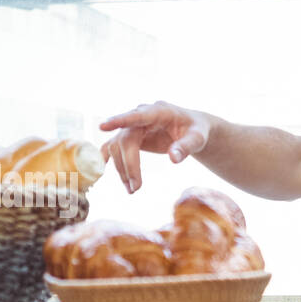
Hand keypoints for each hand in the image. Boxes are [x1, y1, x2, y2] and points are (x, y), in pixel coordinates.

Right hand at [98, 101, 212, 193]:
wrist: (192, 128)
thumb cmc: (196, 131)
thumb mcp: (197, 138)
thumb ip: (186, 147)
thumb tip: (173, 159)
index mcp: (158, 112)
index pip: (136, 116)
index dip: (120, 121)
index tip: (102, 127)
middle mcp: (141, 116)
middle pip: (126, 139)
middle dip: (129, 164)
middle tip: (136, 188)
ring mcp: (133, 126)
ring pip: (117, 146)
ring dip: (121, 169)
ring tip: (132, 189)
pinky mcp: (130, 136)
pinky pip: (114, 147)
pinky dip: (109, 160)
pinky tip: (103, 172)